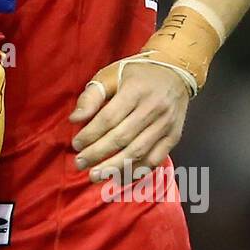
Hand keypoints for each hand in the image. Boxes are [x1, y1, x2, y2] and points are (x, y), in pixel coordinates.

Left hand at [70, 60, 189, 180]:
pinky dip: (137, 171)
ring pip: (139, 151)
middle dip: (98, 154)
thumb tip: (75, 119)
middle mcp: (154, 108)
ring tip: (95, 176)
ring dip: (115, 167)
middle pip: (122, 138)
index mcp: (135, 90)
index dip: (90, 134)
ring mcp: (166, 123)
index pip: (109, 118)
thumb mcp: (110, 75)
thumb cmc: (135, 74)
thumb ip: (91, 96)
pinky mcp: (174, 136)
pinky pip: (156, 158)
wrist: (175, 71)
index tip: (76, 144)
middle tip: (80, 164)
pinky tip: (120, 177)